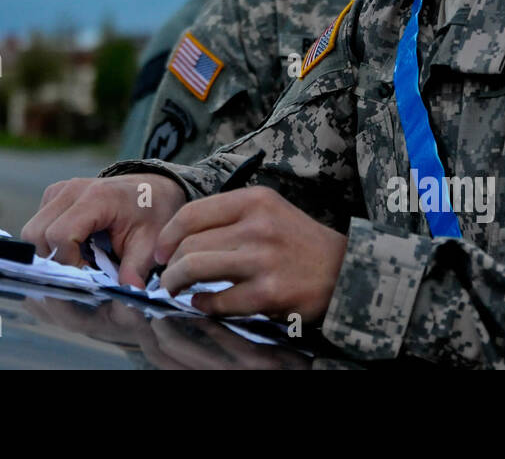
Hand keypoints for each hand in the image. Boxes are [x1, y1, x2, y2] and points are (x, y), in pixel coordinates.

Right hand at [20, 173, 186, 287]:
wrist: (150, 188)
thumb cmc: (151, 213)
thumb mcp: (150, 242)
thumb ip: (136, 267)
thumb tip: (129, 291)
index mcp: (97, 197)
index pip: (61, 235)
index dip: (69, 263)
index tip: (90, 277)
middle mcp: (71, 189)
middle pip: (37, 234)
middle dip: (54, 261)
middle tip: (81, 273)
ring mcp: (59, 190)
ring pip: (31, 232)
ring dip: (49, 253)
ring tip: (78, 262)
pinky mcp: (53, 196)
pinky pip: (37, 226)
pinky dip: (49, 244)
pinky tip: (74, 250)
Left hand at [154, 186, 347, 321]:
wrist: (344, 270)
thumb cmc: (298, 242)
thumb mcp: (269, 211)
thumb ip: (228, 217)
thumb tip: (178, 237)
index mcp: (254, 200)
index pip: (192, 214)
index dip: (166, 235)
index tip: (159, 251)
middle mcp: (258, 226)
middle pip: (189, 245)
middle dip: (168, 264)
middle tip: (166, 275)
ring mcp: (263, 260)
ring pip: (196, 269)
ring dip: (176, 282)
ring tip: (174, 288)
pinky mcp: (269, 293)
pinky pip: (219, 300)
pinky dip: (202, 303)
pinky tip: (201, 302)